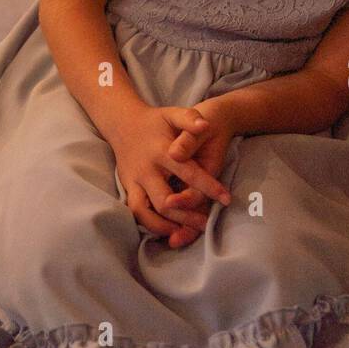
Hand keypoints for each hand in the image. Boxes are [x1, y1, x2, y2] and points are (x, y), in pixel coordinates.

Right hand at [110, 104, 231, 249]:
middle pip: (165, 201)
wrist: (122, 123)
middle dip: (185, 216)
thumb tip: (205, 125)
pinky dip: (150, 225)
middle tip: (205, 224)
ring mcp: (134, 181)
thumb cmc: (155, 121)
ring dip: (165, 227)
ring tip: (186, 233)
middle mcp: (146, 170)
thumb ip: (189, 118)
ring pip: (146, 212)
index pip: (188, 173)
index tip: (226, 199)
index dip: (208, 187)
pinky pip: (136, 212)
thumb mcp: (172, 114)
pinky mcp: (127, 188)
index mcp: (160, 152)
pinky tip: (167, 230)